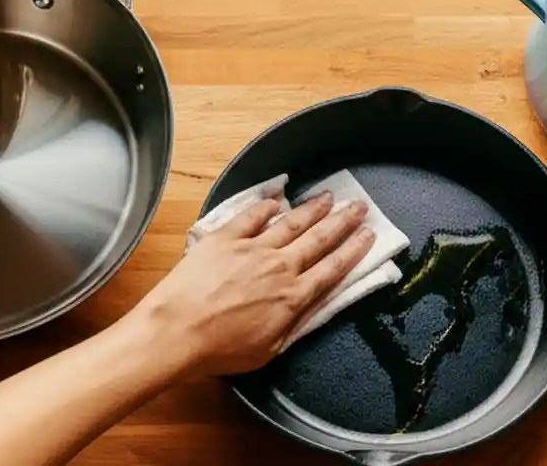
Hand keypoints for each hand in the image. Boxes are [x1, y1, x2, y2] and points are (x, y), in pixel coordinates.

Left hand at [131, 193, 373, 376]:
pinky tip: (277, 199)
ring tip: (329, 197)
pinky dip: (266, 206)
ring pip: (291, 223)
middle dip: (342, 221)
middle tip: (359, 206)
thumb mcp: (269, 349)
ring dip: (313, 209)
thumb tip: (311, 305)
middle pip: (319, 239)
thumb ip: (294, 324)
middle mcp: (279, 266)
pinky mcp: (225, 238)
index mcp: (293, 297)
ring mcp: (252, 248)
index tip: (369, 234)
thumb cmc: (220, 350)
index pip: (332, 269)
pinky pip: (251, 216)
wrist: (177, 331)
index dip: (353, 250)